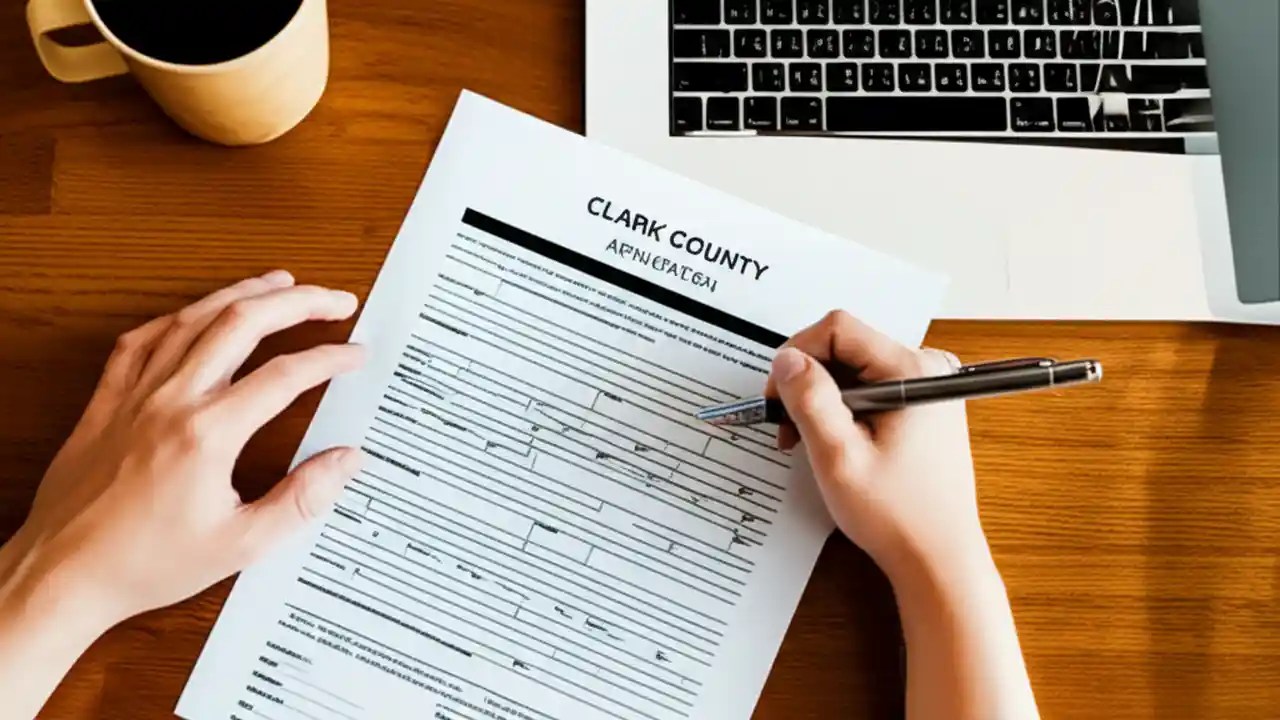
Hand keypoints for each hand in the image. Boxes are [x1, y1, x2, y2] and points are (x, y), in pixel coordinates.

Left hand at [2, 271, 365, 629]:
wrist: (64, 575)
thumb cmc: (145, 564)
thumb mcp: (241, 544)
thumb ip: (301, 499)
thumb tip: (345, 462)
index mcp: (208, 435)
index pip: (285, 375)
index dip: (329, 357)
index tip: (354, 353)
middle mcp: (171, 402)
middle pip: (243, 323)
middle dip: (299, 302)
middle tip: (334, 301)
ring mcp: (135, 395)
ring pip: (194, 318)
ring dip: (242, 293)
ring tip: (280, 284)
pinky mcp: (106, 401)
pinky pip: (142, 340)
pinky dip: (177, 317)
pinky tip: (198, 313)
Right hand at [766, 310, 984, 579]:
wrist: (938, 558)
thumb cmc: (898, 516)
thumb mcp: (839, 456)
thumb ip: (810, 400)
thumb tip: (787, 360)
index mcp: (913, 372)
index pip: (838, 328)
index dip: (798, 353)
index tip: (779, 394)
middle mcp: (928, 369)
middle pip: (846, 347)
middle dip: (808, 382)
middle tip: (789, 427)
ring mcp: (928, 388)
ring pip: (855, 369)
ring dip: (823, 399)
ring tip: (808, 441)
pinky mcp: (924, 407)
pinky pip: (871, 389)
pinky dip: (843, 410)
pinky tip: (833, 443)